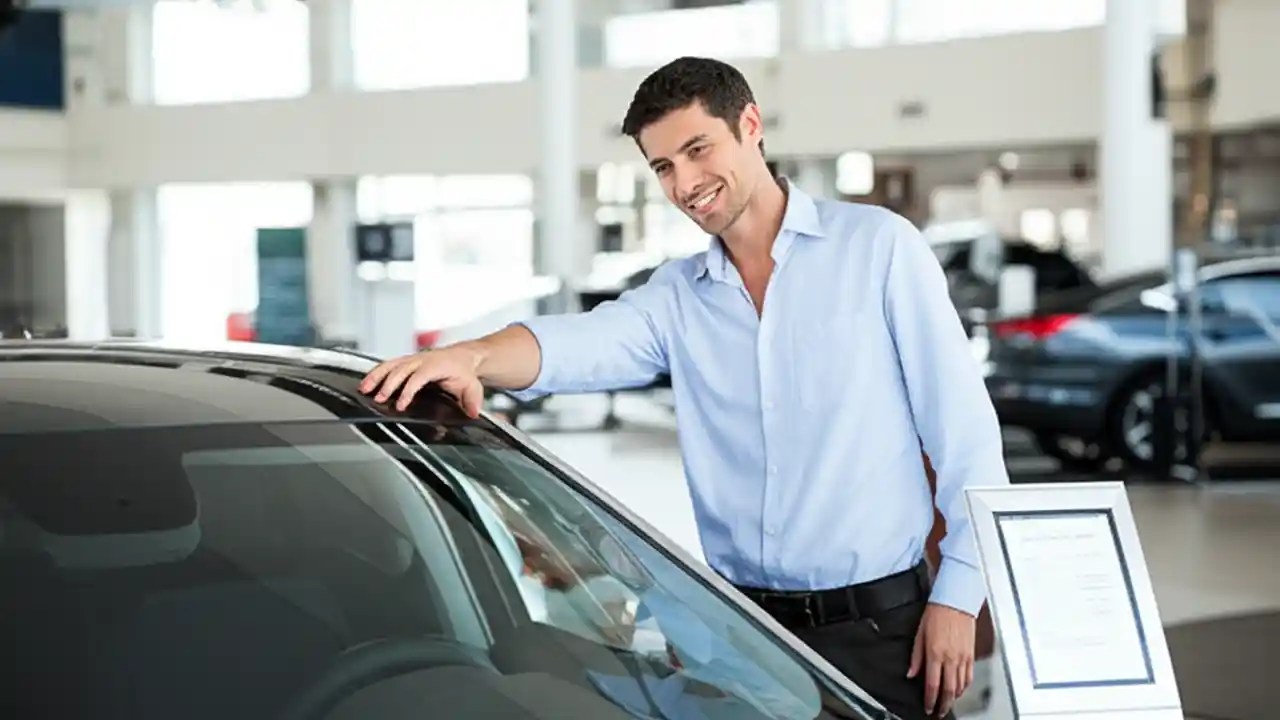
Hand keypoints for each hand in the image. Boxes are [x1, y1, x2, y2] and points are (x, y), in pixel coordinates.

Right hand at [359, 344, 484, 415]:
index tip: (401, 404)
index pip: (419, 376)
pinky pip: (388, 364)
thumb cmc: (464, 372)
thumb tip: (473, 412)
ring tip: (364, 389)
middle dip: (389, 384)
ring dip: (377, 376)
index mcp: (437, 365)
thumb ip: (472, 401)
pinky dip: (376, 373)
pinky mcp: (406, 361)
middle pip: (401, 369)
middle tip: (380, 398)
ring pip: (391, 364)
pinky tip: (366, 382)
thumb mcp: (472, 387)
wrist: (462, 357)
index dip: (409, 389)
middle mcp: (422, 360)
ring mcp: (413, 359)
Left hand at [907, 602, 974, 717]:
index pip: (933, 684)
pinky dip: (964, 687)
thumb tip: (911, 673)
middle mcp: (950, 658)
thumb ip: (915, 657)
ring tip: (947, 703)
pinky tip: (959, 689)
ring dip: (953, 697)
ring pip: (960, 685)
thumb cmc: (936, 613)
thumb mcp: (919, 634)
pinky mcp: (971, 654)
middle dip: (943, 705)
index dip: (930, 700)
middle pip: (948, 690)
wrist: (955, 601)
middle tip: (939, 712)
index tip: (928, 707)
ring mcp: (963, 657)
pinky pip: (969, 676)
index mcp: (935, 653)